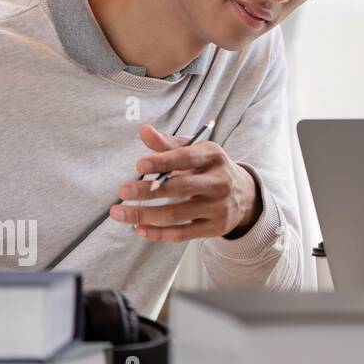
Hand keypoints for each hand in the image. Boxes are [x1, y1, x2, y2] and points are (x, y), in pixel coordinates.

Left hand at [109, 125, 261, 241]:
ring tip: (119, 213)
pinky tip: (139, 229)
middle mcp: (220, 181)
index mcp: (214, 157)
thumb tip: (143, 130)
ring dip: (144, 215)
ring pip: (177, 213)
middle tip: (122, 190)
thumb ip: (167, 145)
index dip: (163, 161)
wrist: (244, 194)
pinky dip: (158, 233)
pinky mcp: (216, 227)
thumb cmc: (209, 169)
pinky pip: (183, 233)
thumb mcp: (195, 152)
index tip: (139, 165)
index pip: (187, 158)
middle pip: (180, 187)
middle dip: (148, 190)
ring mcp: (219, 206)